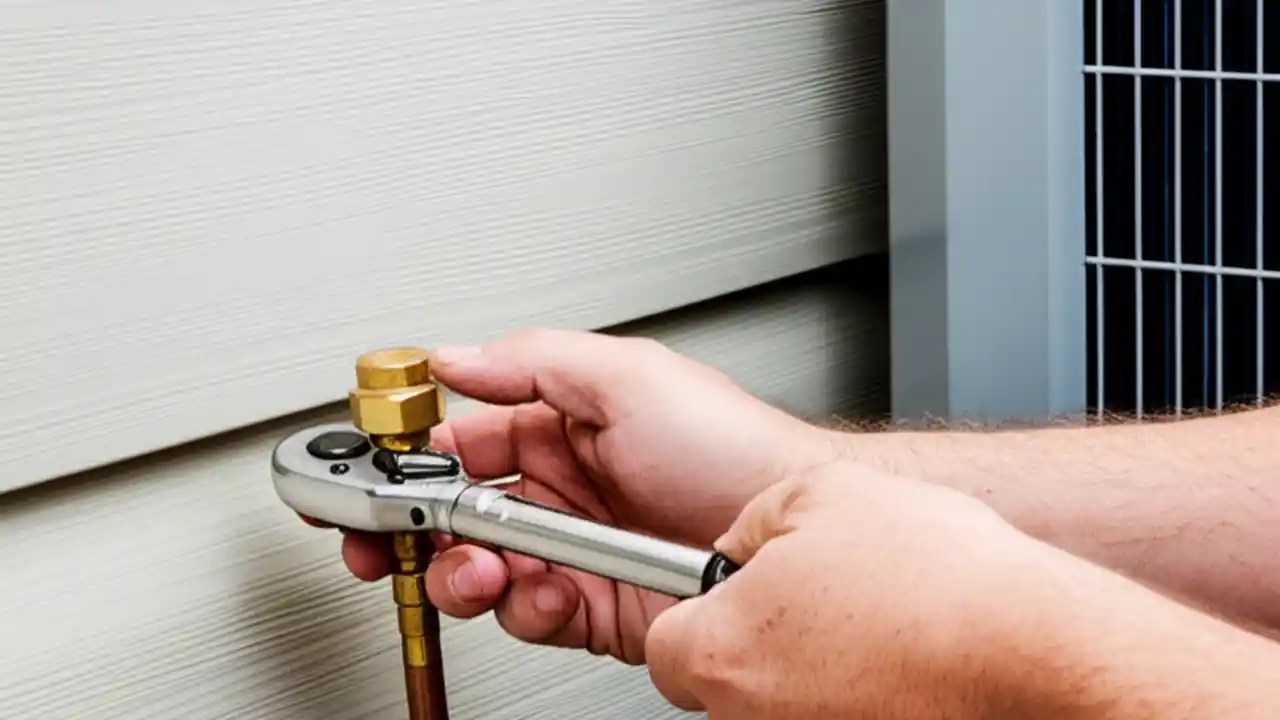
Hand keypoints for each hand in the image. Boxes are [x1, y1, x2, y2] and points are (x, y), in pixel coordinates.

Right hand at [317, 329, 839, 662]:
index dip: (403, 461)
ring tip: (485, 566)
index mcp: (554, 426)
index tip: (366, 477)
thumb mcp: (629, 377)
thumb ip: (531, 363)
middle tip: (388, 541)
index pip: (454, 442)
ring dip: (465, 573)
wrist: (782, 532)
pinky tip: (550, 592)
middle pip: (449, 515)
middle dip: (410, 531)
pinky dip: (525, 609)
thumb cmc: (729, 446)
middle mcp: (555, 489)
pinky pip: (528, 614)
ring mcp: (568, 550)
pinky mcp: (589, 606)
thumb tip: (452, 357)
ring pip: (478, 570)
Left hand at [644, 462, 1056, 718]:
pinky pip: (829, 718)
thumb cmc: (940, 583)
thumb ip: (750, 519)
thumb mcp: (819, 492)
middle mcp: (748, 717)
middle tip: (818, 604)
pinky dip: (854, 697)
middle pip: (721, 680)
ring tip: (873, 629)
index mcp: (721, 649)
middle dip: (760, 640)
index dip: (703, 610)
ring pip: (778, 706)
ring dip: (808, 671)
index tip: (734, 595)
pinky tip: (897, 663)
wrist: (1036, 652)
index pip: (665, 642)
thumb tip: (742, 541)